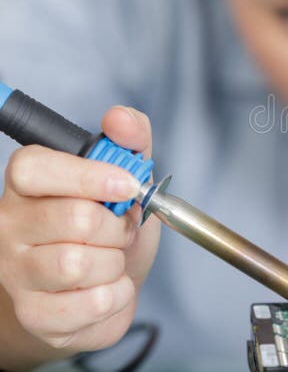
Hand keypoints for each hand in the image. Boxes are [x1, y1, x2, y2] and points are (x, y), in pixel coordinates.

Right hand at [0, 106, 160, 351]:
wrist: (106, 284)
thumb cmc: (111, 226)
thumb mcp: (128, 177)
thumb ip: (130, 139)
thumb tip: (119, 118)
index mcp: (28, 184)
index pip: (34, 168)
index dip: (89, 176)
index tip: (128, 184)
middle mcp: (10, 226)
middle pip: (74, 218)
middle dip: (118, 225)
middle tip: (123, 228)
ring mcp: (17, 273)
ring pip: (79, 264)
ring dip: (116, 261)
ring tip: (114, 258)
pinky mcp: (35, 314)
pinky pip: (92, 303)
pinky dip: (118, 294)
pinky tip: (111, 285)